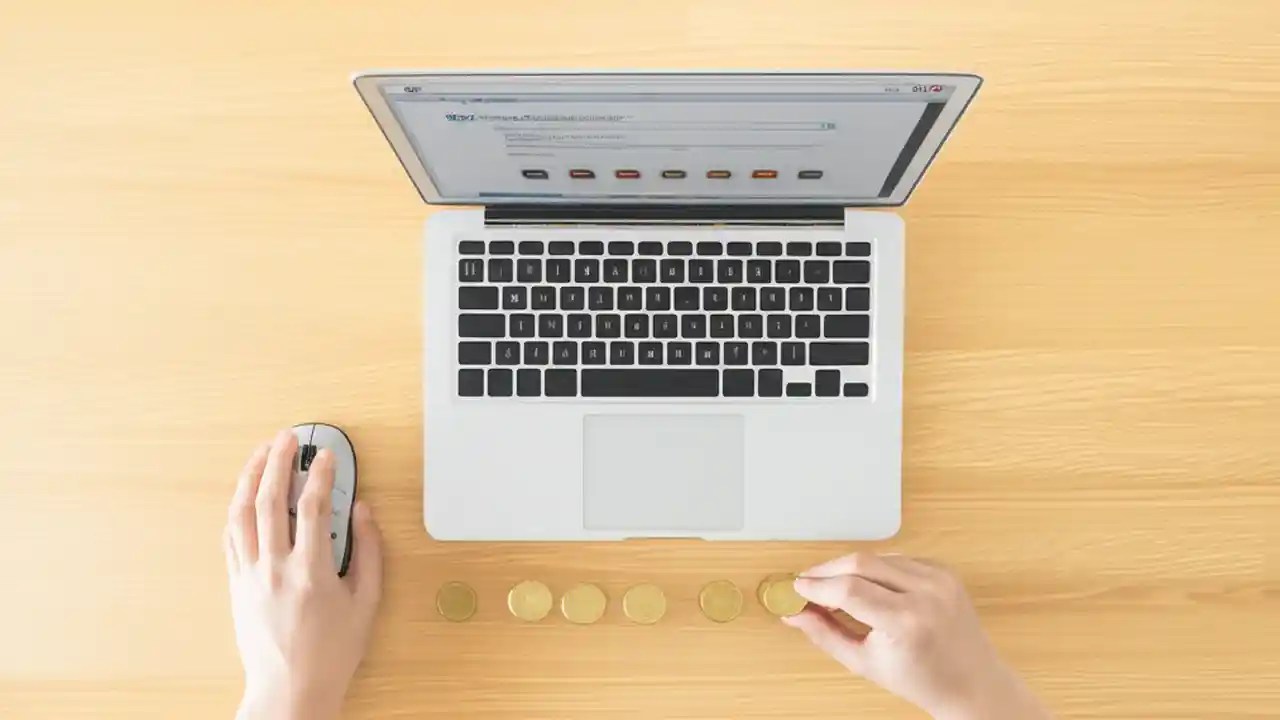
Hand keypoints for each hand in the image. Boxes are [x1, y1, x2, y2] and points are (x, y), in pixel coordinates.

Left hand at [224, 429, 383, 719]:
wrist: (290, 689)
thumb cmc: (333, 652)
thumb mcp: (367, 602)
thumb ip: (368, 551)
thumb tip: (361, 512)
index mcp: (311, 571)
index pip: (312, 506)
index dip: (320, 474)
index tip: (326, 455)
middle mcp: (275, 568)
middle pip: (269, 500)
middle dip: (278, 461)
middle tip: (288, 437)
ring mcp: (250, 575)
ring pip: (241, 514)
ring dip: (250, 477)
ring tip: (261, 453)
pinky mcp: (236, 584)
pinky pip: (231, 536)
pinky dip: (237, 508)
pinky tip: (245, 494)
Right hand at [784, 553, 1049, 719]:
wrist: (973, 683)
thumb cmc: (922, 680)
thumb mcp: (865, 663)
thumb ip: (825, 634)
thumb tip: (793, 613)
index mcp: (907, 623)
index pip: (849, 590)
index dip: (817, 586)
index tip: (797, 588)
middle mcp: (927, 594)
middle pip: (861, 563)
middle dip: (827, 570)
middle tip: (808, 583)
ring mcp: (940, 579)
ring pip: (878, 557)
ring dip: (850, 568)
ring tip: (834, 588)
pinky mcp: (945, 571)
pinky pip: (899, 558)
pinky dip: (876, 568)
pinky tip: (867, 585)